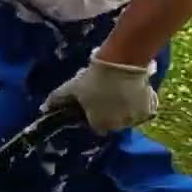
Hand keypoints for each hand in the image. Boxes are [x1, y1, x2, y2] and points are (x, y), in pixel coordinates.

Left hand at [41, 56, 156, 132]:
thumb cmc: (93, 78)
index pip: (95, 125)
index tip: (93, 102)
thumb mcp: (73, 87)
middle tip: (106, 94)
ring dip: (124, 108)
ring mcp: (135, 119)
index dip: (93, 113)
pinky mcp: (149, 109)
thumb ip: (58, 99)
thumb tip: (43, 108)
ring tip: (120, 91)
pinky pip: (143, 110)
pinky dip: (139, 103)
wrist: (122, 64)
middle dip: (109, 112)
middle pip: (112, 123)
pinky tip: (133, 91)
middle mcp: (118, 127)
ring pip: (128, 117)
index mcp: (99, 125)